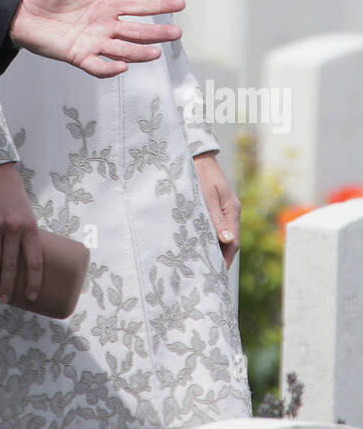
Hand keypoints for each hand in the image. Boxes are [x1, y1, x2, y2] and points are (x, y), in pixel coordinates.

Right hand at [0, 162, 42, 303]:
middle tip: (5, 301)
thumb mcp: (26, 210)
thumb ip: (24, 232)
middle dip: (8, 287)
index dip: (34, 282)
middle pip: (11, 266)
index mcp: (29, 225)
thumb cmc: (11, 191)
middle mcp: (12, 227)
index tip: (33, 297)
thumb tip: (23, 259)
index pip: (34, 260)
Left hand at [10, 0, 184, 77]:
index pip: (138, 5)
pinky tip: (122, 66)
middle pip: (137, 31)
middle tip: (176, 33)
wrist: (19, 9)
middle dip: (157, 32)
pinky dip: (109, 68)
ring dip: (139, 52)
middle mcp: (104, 24)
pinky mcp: (78, 55)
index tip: (180, 3)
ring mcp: (93, 41)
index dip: (159, 4)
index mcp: (106, 3)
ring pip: (122, 49)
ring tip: (156, 53)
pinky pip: (97, 65)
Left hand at [193, 151, 239, 268]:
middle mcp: (230, 211)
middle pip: (229, 241)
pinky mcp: (215, 205)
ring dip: (214, 247)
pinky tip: (198, 244)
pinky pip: (214, 225)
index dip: (225, 259)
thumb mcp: (206, 196)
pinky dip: (209, 236)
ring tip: (202, 264)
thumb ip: (215, 218)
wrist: (195, 154)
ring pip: (221, 234)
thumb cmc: (199, 172)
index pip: (232, 242)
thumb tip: (227, 241)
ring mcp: (224, 208)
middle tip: (209, 275)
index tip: (216, 273)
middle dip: (220, 257)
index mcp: (232, 210)